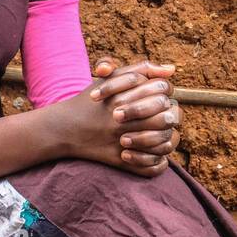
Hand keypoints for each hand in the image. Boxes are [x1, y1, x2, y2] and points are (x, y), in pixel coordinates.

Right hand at [53, 59, 180, 176]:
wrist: (64, 127)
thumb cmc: (93, 100)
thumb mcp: (113, 77)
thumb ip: (142, 69)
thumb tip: (171, 68)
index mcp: (123, 96)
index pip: (162, 90)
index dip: (165, 92)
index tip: (160, 96)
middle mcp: (124, 119)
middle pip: (165, 117)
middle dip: (169, 116)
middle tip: (164, 117)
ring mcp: (121, 141)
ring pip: (163, 142)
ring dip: (167, 138)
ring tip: (162, 134)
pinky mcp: (119, 161)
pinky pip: (151, 167)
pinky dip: (157, 162)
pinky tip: (154, 153)